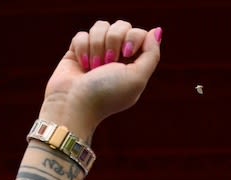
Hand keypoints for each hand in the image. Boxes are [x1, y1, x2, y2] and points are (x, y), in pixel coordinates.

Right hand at [40, 20, 162, 138]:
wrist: (74, 103)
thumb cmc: (107, 94)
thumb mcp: (137, 77)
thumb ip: (151, 55)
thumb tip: (156, 31)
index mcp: (133, 64)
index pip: (139, 33)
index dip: (132, 37)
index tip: (126, 53)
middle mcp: (116, 57)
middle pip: (120, 26)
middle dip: (113, 40)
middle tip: (108, 62)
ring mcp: (96, 53)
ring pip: (100, 27)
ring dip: (97, 46)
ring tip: (93, 67)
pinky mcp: (77, 51)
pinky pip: (82, 34)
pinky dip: (82, 49)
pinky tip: (82, 65)